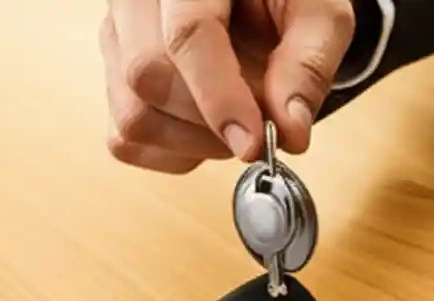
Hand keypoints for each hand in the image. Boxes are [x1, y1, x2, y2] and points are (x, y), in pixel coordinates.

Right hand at [99, 0, 356, 173]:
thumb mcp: (318, 13)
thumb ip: (308, 64)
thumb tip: (289, 133)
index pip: (187, 34)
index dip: (220, 97)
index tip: (253, 143)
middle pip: (148, 75)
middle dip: (210, 122)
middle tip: (260, 128)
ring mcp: (117, 37)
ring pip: (132, 114)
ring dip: (194, 144)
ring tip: (240, 123)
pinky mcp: (115, 76)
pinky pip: (126, 138)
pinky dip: (174, 154)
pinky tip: (209, 133)